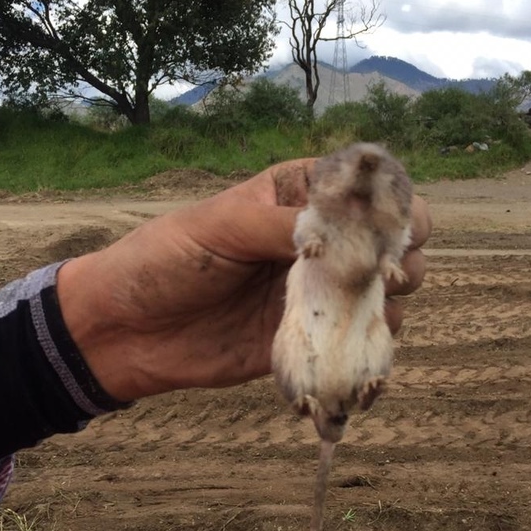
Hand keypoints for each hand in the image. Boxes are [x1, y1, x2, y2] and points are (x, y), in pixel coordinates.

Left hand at [56, 158, 431, 400]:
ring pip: (386, 290)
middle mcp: (317, 243)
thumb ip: (286, 228)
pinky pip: (359, 339)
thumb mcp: (222, 227)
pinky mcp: (309, 337)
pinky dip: (374, 342)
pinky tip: (365, 341)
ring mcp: (317, 292)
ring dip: (397, 296)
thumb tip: (350, 239)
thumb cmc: (166, 259)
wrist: (128, 330)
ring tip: (378, 302)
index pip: (365, 188)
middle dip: (402, 252)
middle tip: (388, 271)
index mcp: (297, 197)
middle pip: (388, 240)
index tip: (398, 222)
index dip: (394, 201)